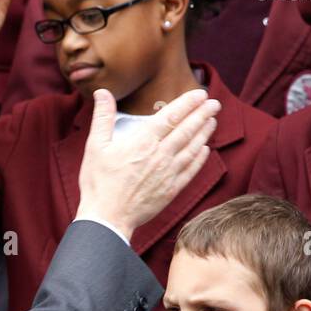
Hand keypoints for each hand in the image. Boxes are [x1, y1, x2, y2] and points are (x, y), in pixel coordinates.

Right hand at [75, 87, 219, 238]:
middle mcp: (160, 155)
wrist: (107, 218)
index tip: (200, 93)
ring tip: (213, 120)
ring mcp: (169, 173)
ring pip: (193, 148)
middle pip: (187, 130)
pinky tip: (206, 150)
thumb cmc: (98, 182)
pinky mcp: (172, 190)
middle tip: (215, 103)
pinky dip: (200, 158)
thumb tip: (103, 92)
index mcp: (143, 141)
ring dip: (205, 133)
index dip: (187, 103)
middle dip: (203, 114)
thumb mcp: (95, 146)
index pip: (171, 116)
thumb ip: (102, 117)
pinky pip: (191, 170)